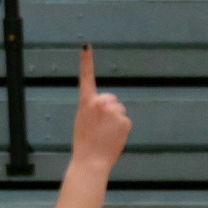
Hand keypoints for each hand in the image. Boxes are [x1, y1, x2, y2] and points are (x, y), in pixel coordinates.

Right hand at [71, 45, 130, 169]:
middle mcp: (100, 102)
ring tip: (105, 133)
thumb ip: (93, 108)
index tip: (86, 47)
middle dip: (109, 109)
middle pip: (111, 99)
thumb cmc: (84, 142)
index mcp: (85, 102)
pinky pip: (125, 121)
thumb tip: (107, 105)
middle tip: (100, 126)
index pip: (86, 77)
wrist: (91, 160)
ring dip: (115, 120)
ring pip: (119, 110)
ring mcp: (114, 111)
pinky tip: (113, 137)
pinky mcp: (125, 120)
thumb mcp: (83, 119)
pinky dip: (122, 128)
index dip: (86, 61)